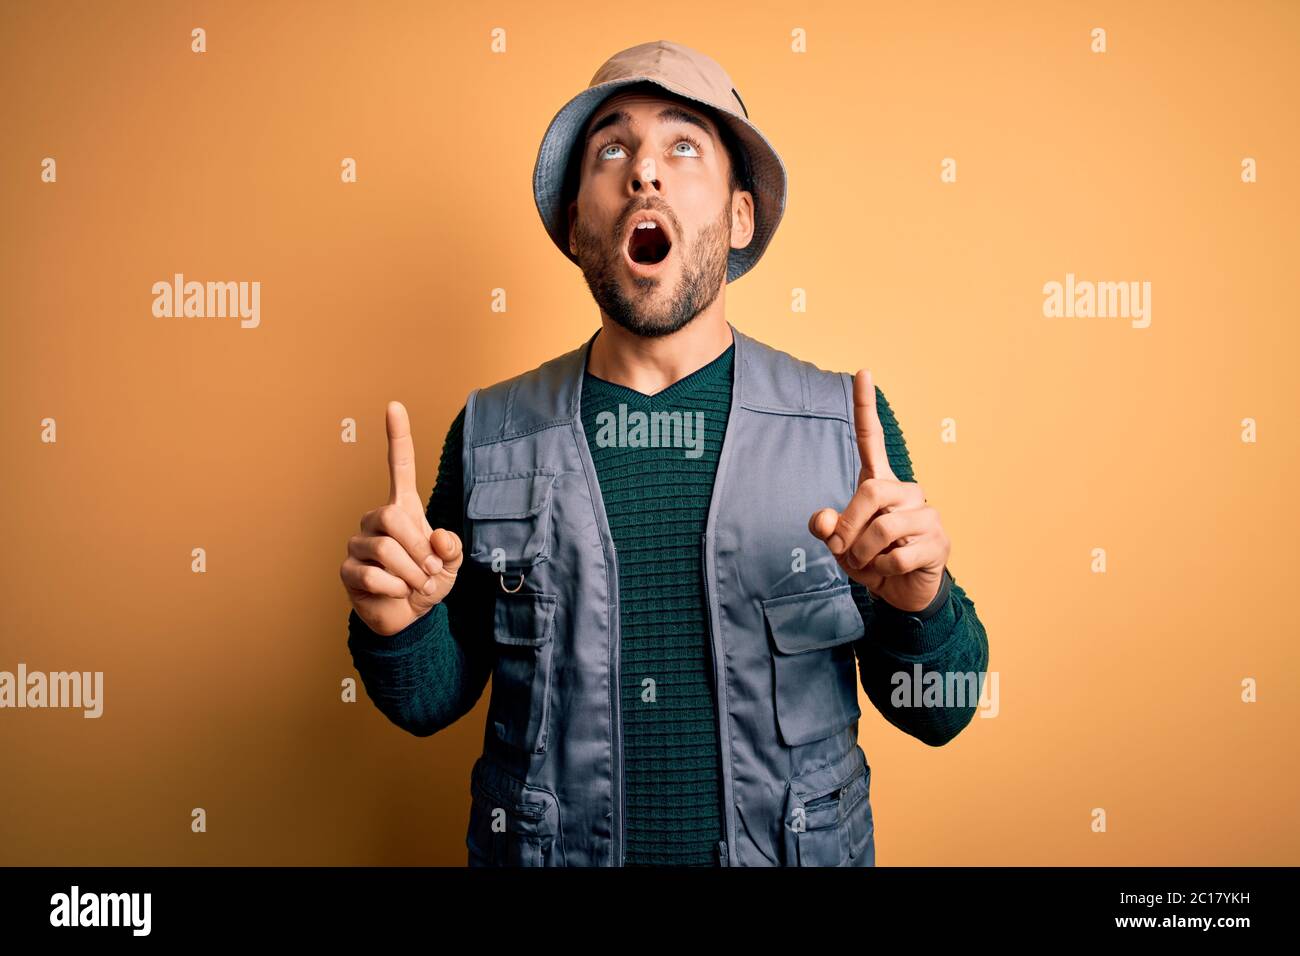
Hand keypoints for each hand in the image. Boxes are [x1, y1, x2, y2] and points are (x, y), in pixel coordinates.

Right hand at [340, 401, 463, 635]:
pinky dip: (395, 589)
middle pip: (392, 517)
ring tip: (418, 585)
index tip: (394, 406)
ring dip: (411, 574)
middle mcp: (377, 520)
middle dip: (419, 549)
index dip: (397, 437)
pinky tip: (397, 593)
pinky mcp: (347, 569)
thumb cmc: (428, 582)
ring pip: (385, 549)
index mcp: (404, 509)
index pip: (400, 467)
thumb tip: (436, 537)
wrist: (408, 616)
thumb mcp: (451, 564)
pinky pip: (373, 575)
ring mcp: (359, 543)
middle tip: (431, 571)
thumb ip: (452, 548)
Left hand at [808, 369, 949, 612]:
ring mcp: (927, 515)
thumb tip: (823, 521)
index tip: (862, 371)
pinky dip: (882, 570)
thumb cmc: (870, 559)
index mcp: (881, 483)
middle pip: (871, 492)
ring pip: (885, 527)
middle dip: (848, 526)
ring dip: (863, 553)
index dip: (866, 407)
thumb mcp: (840, 544)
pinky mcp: (939, 542)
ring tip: (866, 563)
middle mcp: (907, 492)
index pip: (872, 439)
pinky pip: (898, 555)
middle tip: (840, 548)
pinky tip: (889, 571)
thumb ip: (827, 529)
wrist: (903, 593)